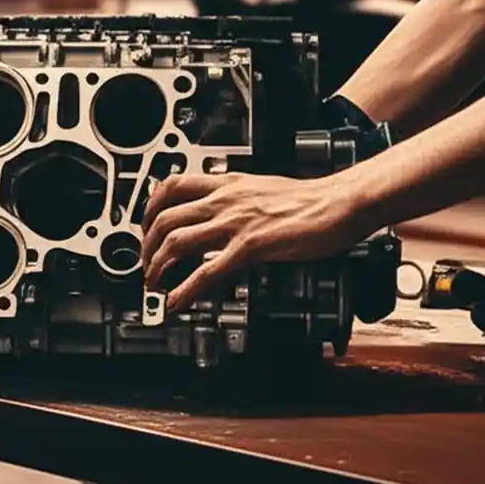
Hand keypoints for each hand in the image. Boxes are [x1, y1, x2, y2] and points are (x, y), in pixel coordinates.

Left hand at [139, 172, 367, 311]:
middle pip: (165, 217)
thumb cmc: (311, 199)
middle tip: (144, 263)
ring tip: (152, 284)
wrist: (340, 202)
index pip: (171, 185)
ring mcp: (234, 223)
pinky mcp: (249, 247)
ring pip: (177, 242)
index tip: (144, 225)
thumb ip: (237, 198)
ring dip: (157, 267)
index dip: (149, 206)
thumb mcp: (262, 189)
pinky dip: (184, 289)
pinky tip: (176, 300)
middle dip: (146, 244)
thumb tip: (222, 212)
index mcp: (227, 183)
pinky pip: (206, 271)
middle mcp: (224, 200)